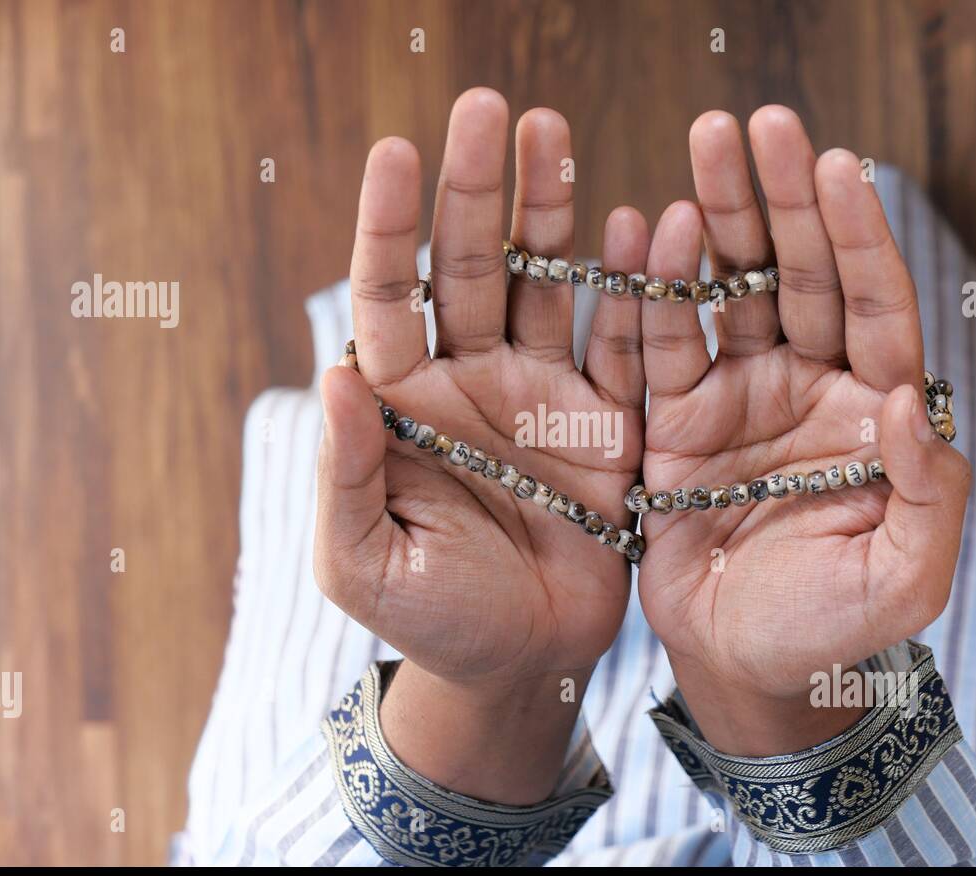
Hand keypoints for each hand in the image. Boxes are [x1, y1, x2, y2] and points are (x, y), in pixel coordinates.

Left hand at [314, 89, 646, 800]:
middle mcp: (473, 381)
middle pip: (469, 267)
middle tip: (490, 109)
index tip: (397, 151)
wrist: (521, 665)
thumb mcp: (365, 561)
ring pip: (545, 284)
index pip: (388, 295)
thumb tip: (336, 369)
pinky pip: (622, 343)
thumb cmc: (429, 620)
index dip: (390, 225)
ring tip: (551, 131)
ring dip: (549, 211)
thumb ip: (347, 471)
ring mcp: (543, 394)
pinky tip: (640, 226)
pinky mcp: (609, 421)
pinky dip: (632, 288)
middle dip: (476, 189)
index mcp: (406, 404)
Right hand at [636, 109, 970, 755]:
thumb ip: (928, 495)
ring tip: (700, 146)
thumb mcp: (903, 581)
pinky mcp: (674, 422)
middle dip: (780, 199)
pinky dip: (649, 291)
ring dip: (716, 219)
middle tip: (755, 125)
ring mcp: (737, 398)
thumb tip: (912, 399)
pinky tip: (640, 231)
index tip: (838, 167)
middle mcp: (806, 388)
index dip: (857, 238)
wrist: (745, 667)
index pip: (874, 306)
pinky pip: (659, 345)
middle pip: (798, 275)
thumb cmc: (834, 628)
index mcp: (871, 413)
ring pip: (727, 291)